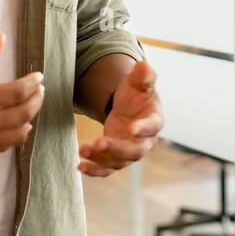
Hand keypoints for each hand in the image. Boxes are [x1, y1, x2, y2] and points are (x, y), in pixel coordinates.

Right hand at [0, 30, 42, 158]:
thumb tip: (2, 36)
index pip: (18, 93)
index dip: (33, 84)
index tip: (39, 76)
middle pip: (23, 114)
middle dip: (36, 100)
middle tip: (39, 90)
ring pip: (17, 134)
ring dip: (29, 119)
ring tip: (31, 106)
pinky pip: (3, 146)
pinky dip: (15, 135)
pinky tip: (16, 125)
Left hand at [78, 60, 162, 176]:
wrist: (129, 106)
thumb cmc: (136, 93)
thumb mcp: (138, 81)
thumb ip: (143, 75)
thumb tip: (143, 64)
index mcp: (154, 120)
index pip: (152, 127)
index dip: (142, 129)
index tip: (130, 129)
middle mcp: (145, 141)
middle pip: (135, 151)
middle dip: (116, 148)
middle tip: (98, 143)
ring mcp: (130, 152)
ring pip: (118, 162)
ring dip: (100, 159)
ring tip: (82, 150)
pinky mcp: (116, 158)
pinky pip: (107, 169)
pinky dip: (94, 170)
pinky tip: (80, 166)